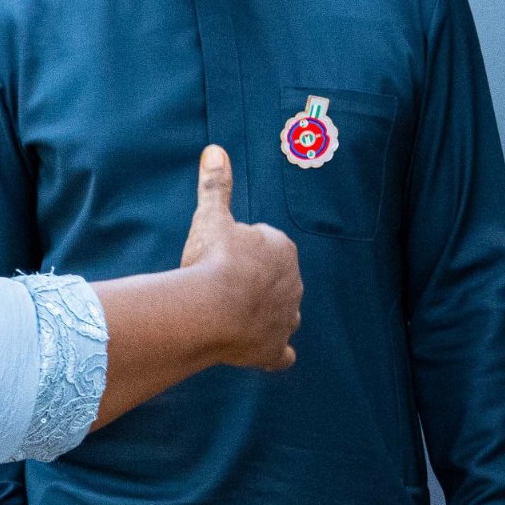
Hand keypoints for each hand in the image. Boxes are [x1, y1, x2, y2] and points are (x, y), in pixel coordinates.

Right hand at [180, 145, 301, 369]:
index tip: (218, 257)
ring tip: (233, 318)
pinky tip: (263, 354)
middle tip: (218, 286)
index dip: (240, 252)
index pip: (264, 246)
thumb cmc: (211, 260)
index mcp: (282, 248)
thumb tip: (215, 150)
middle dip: (252, 283)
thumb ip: (215, 186)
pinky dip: (274, 354)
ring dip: (264, 315)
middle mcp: (293, 283)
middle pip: (273, 280)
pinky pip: (281, 354)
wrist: (211, 309)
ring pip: (282, 314)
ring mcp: (286, 318)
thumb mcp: (211, 217)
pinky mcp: (274, 348)